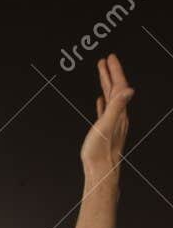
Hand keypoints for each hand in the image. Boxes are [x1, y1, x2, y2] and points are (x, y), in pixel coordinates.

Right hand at [80, 54, 132, 178]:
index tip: (109, 58)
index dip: (114, 71)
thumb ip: (117, 107)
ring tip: (102, 75)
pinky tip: (100, 101)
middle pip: (115, 89)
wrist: (101, 169)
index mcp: (118, 112)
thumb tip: (128, 90)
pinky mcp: (105, 130)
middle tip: (106, 60)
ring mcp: (112, 122)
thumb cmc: (101, 150)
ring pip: (110, 98)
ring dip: (106, 85)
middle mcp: (118, 115)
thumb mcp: (106, 125)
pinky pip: (105, 111)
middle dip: (110, 73)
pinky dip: (103, 103)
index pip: (118, 86)